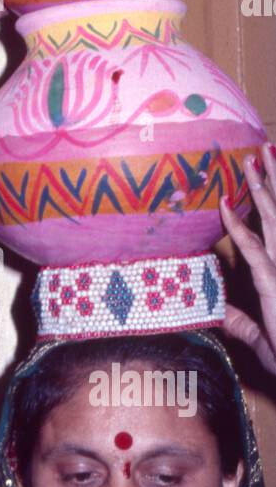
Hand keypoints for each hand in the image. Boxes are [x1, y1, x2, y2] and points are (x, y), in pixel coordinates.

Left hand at [219, 147, 275, 374]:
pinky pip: (254, 250)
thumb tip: (216, 312)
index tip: (262, 172)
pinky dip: (239, 228)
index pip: (275, 226)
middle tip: (262, 149)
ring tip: (255, 158)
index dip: (269, 199)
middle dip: (272, 180)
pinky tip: (227, 205)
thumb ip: (239, 321)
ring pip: (273, 220)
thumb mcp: (260, 337)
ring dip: (262, 189)